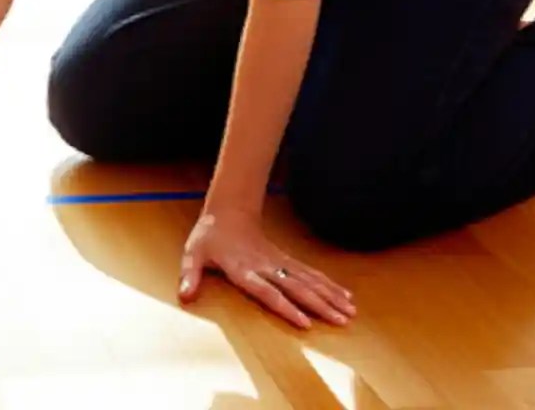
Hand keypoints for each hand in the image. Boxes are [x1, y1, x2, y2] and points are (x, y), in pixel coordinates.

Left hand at [178, 209, 354, 328]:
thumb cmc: (209, 236)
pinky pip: (310, 274)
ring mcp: (279, 263)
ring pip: (309, 281)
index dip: (286, 307)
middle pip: (297, 288)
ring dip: (331, 296)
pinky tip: (345, 295)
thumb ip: (190, 276)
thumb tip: (184, 296)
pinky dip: (329, 285)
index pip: (268, 292)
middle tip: (341, 321)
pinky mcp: (285, 260)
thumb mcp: (193, 254)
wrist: (227, 211)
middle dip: (320, 305)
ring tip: (350, 313)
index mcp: (244, 269)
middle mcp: (266, 266)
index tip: (305, 322)